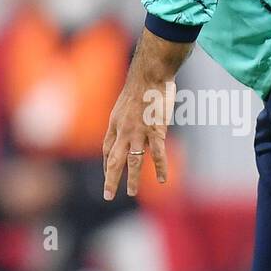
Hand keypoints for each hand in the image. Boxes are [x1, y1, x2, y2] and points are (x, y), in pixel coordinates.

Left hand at [102, 71, 173, 198]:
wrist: (149, 74)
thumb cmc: (140, 87)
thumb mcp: (124, 104)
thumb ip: (124, 119)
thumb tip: (125, 128)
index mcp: (115, 123)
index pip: (107, 149)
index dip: (107, 164)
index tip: (108, 174)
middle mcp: (123, 130)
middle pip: (114, 159)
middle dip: (110, 179)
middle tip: (107, 196)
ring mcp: (139, 132)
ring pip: (133, 161)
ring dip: (132, 179)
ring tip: (131, 193)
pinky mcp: (156, 130)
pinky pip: (158, 154)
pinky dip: (161, 168)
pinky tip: (163, 180)